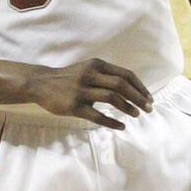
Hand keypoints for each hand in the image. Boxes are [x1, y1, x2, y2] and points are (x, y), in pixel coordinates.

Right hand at [29, 57, 152, 130]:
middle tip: (149, 108)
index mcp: (97, 65)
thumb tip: (130, 87)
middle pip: (121, 85)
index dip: (140, 87)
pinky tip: (121, 126)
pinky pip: (97, 116)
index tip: (149, 97)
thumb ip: (106, 75)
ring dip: (128, 107)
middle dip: (138, 97)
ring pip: (112, 98)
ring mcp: (82, 91)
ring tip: (137, 115)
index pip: (125, 74)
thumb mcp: (88, 68)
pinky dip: (112, 121)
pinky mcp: (74, 106)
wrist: (42, 84)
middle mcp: (91, 75)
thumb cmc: (69, 77)